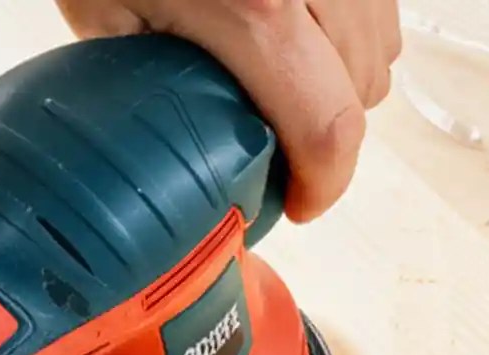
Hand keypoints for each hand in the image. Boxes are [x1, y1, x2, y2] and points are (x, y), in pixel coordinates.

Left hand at [54, 0, 401, 222]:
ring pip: (383, 51)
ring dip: (345, 85)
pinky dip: (352, 35)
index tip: (300, 202)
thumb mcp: (105, 11)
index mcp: (257, 9)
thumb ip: (159, 84)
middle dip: (328, 135)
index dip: (324, 183)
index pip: (328, 127)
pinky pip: (380, 9)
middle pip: (364, 93)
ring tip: (288, 85)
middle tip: (278, 145)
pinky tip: (304, 35)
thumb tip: (188, 140)